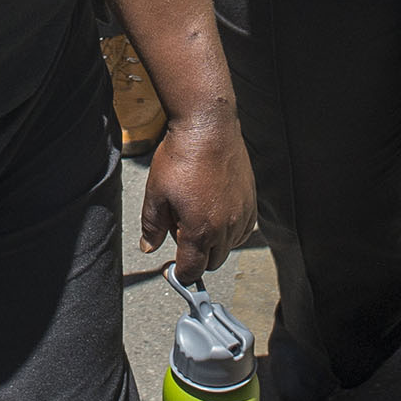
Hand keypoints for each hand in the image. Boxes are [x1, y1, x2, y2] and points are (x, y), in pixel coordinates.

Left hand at [136, 102, 254, 278]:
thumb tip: (149, 247)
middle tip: (181, 231)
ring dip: (214, 243)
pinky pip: (243, 230)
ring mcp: (241, 215)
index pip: (192, 270)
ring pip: (230, 247)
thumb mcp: (156, 193)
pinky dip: (230, 230)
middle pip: (212, 262)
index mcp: (199, 231)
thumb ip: (151, 226)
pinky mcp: (251, 201)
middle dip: (197, 256)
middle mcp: (225, 228)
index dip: (180, 273)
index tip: (172, 267)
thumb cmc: (181, 158)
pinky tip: (216, 211)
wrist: (209, 128)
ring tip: (198, 216)